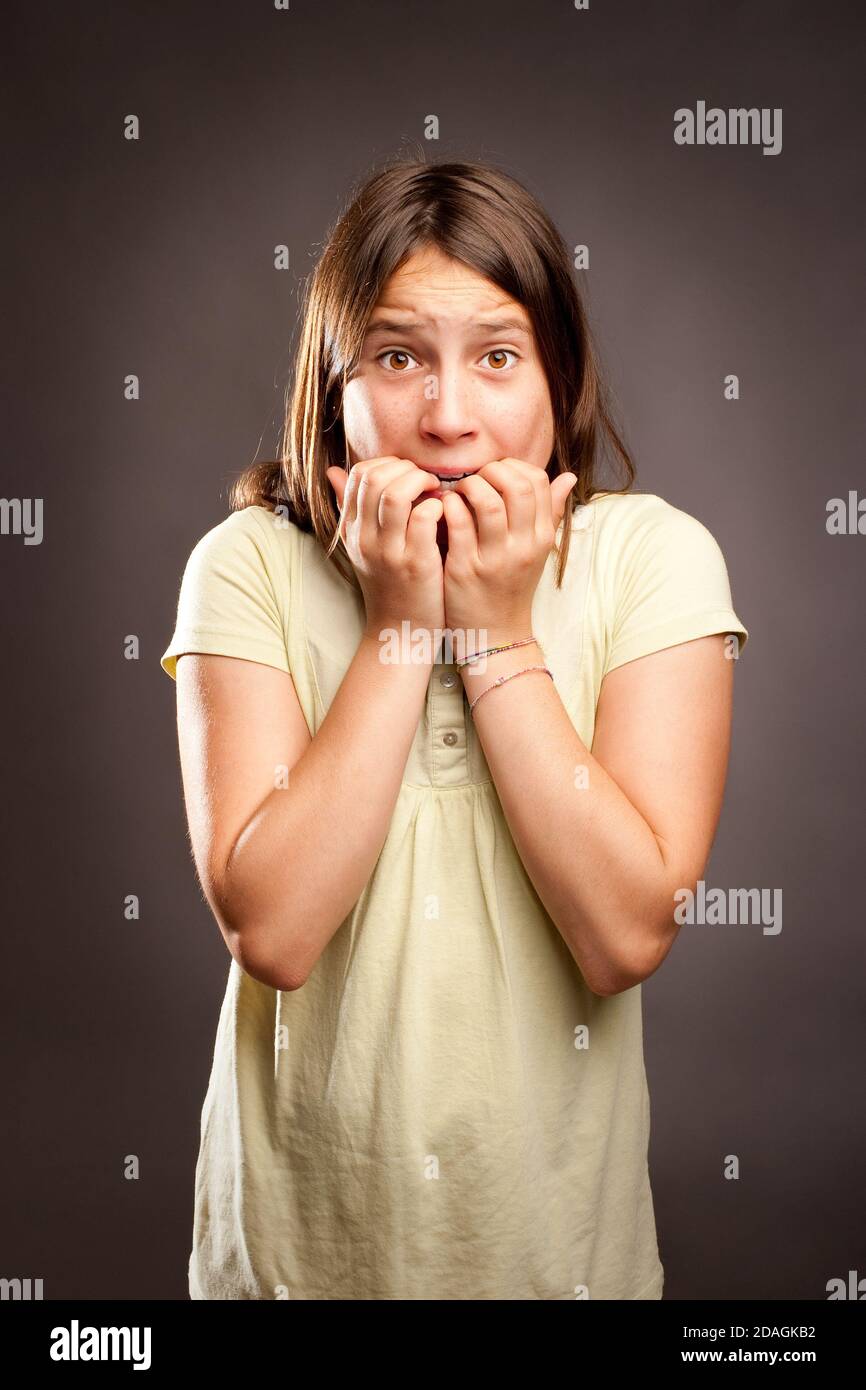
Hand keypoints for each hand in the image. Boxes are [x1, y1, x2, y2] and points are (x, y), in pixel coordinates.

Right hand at [325, 457, 445, 636]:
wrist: (400, 630)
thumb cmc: (388, 583)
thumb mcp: (362, 545)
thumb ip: (348, 507)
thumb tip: (333, 471)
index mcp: (352, 530)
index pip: (358, 476)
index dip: (386, 464)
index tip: (406, 475)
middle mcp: (365, 539)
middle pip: (375, 479)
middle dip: (405, 469)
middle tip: (425, 481)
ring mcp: (389, 552)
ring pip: (396, 494)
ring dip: (421, 482)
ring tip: (436, 491)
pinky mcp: (416, 565)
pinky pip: (425, 518)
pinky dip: (438, 506)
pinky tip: (444, 513)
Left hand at [440, 459, 576, 642]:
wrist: (496, 634)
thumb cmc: (513, 585)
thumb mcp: (539, 549)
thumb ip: (551, 511)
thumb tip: (569, 476)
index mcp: (542, 536)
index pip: (538, 482)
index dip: (514, 466)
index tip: (496, 473)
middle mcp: (523, 546)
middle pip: (517, 486)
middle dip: (492, 471)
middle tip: (477, 479)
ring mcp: (495, 558)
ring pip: (488, 503)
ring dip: (470, 487)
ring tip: (461, 492)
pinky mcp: (465, 569)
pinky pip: (458, 523)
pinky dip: (449, 506)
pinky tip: (445, 508)